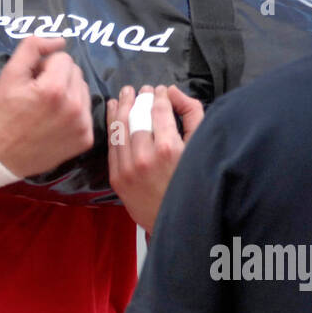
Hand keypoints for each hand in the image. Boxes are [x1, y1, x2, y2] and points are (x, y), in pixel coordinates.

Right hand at [0, 36, 94, 177]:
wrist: (1, 156)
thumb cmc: (3, 114)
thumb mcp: (9, 75)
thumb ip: (32, 48)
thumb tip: (59, 40)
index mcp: (55, 88)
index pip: (63, 58)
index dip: (44, 67)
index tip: (31, 82)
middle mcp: (74, 106)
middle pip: (75, 72)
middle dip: (58, 77)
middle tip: (38, 95)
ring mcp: (83, 125)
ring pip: (83, 90)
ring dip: (68, 93)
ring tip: (47, 108)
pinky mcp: (86, 139)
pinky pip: (86, 111)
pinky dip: (73, 112)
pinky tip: (56, 121)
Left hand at [106, 84, 204, 233]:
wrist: (177, 223)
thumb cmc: (193, 184)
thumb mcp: (200, 148)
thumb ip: (191, 115)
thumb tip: (172, 92)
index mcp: (169, 149)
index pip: (159, 111)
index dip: (159, 96)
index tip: (160, 90)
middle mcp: (145, 157)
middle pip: (137, 116)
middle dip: (139, 98)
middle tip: (142, 89)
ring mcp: (127, 168)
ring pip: (120, 128)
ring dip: (121, 106)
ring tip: (125, 93)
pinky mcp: (116, 178)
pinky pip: (111, 145)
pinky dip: (111, 124)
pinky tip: (112, 110)